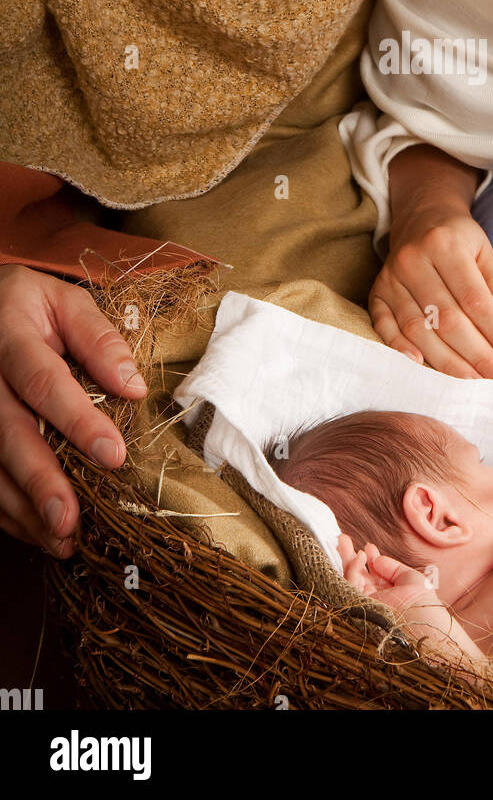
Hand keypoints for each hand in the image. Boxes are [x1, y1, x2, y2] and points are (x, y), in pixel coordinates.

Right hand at [0, 264, 147, 555]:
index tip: (114, 455)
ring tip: (61, 539)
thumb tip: (133, 386)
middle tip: (69, 519)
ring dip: (22, 507)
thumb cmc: (28, 304)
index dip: (79, 422)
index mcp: (10, 338)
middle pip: (8, 433)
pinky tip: (37, 533)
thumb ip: (98, 338)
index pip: (44, 383)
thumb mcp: (64, 300)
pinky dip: (7, 510)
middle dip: (39, 480)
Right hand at [338, 533, 441, 611]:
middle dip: (348, 557)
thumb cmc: (420, 601)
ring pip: (349, 578)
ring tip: (344, 541)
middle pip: (357, 575)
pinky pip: (349, 584)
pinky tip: (359, 556)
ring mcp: (364, 603)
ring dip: (346, 558)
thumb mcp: (409, 577)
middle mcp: (373, 599)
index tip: (369, 546)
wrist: (419, 618)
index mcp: (386, 594)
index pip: (372, 575)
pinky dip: (352, 568)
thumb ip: (392, 567)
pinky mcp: (357, 605)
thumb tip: (375, 559)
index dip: (369, 559)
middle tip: (342, 538)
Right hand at [369, 202, 492, 383]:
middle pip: (448, 320)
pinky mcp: (376, 293)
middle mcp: (413, 261)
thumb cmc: (459, 239)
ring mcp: (390, 279)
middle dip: (478, 356)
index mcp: (445, 245)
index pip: (475, 301)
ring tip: (474, 385)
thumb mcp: (485, 253)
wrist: (420, 218)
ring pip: (419, 329)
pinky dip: (400, 348)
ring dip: (448, 362)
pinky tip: (421, 367)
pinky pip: (385, 326)